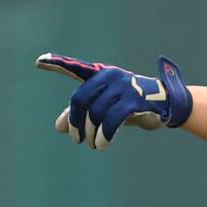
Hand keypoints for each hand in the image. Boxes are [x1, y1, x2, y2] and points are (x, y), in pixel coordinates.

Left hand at [35, 53, 192, 148]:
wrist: (166, 104)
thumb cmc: (131, 104)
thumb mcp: (105, 107)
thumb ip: (81, 114)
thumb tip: (59, 128)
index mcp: (100, 74)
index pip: (75, 68)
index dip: (57, 64)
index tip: (39, 62)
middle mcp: (109, 76)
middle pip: (80, 99)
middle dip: (75, 122)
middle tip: (76, 139)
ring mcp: (122, 86)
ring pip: (95, 113)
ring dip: (91, 134)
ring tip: (94, 145)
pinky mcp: (134, 101)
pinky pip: (112, 121)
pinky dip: (105, 136)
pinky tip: (102, 145)